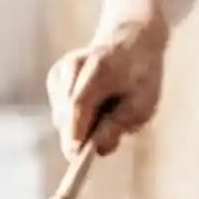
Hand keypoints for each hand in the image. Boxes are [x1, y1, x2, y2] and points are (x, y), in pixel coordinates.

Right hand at [46, 19, 168, 158]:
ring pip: (61, 114)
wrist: (130, 42)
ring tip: (109, 109)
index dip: (76, 134)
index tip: (75, 157)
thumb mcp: (143, 104)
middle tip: (110, 134)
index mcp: (99, 70)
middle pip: (66, 113)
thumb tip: (98, 148)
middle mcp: (74, 66)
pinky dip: (76, 115)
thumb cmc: (141, 77)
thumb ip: (120, 124)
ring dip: (82, 123)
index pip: (79, 105)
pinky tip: (96, 103)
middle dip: (82, 133)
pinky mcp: (55, 76)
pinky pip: (61, 109)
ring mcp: (61, 70)